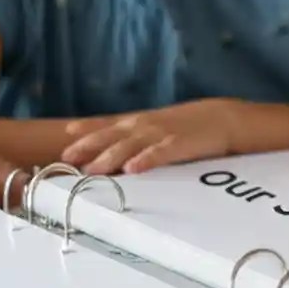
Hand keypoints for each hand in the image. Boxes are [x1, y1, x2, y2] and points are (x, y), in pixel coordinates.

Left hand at [61, 100, 235, 174]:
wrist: (223, 118)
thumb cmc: (186, 127)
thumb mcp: (155, 128)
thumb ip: (132, 138)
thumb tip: (108, 154)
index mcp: (138, 122)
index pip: (107, 124)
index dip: (86, 130)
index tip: (65, 137)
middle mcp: (144, 126)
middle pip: (112, 135)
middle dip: (89, 146)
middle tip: (67, 158)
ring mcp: (161, 134)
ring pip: (130, 145)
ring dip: (110, 156)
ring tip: (93, 168)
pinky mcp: (179, 144)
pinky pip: (160, 153)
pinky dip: (146, 159)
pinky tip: (133, 168)